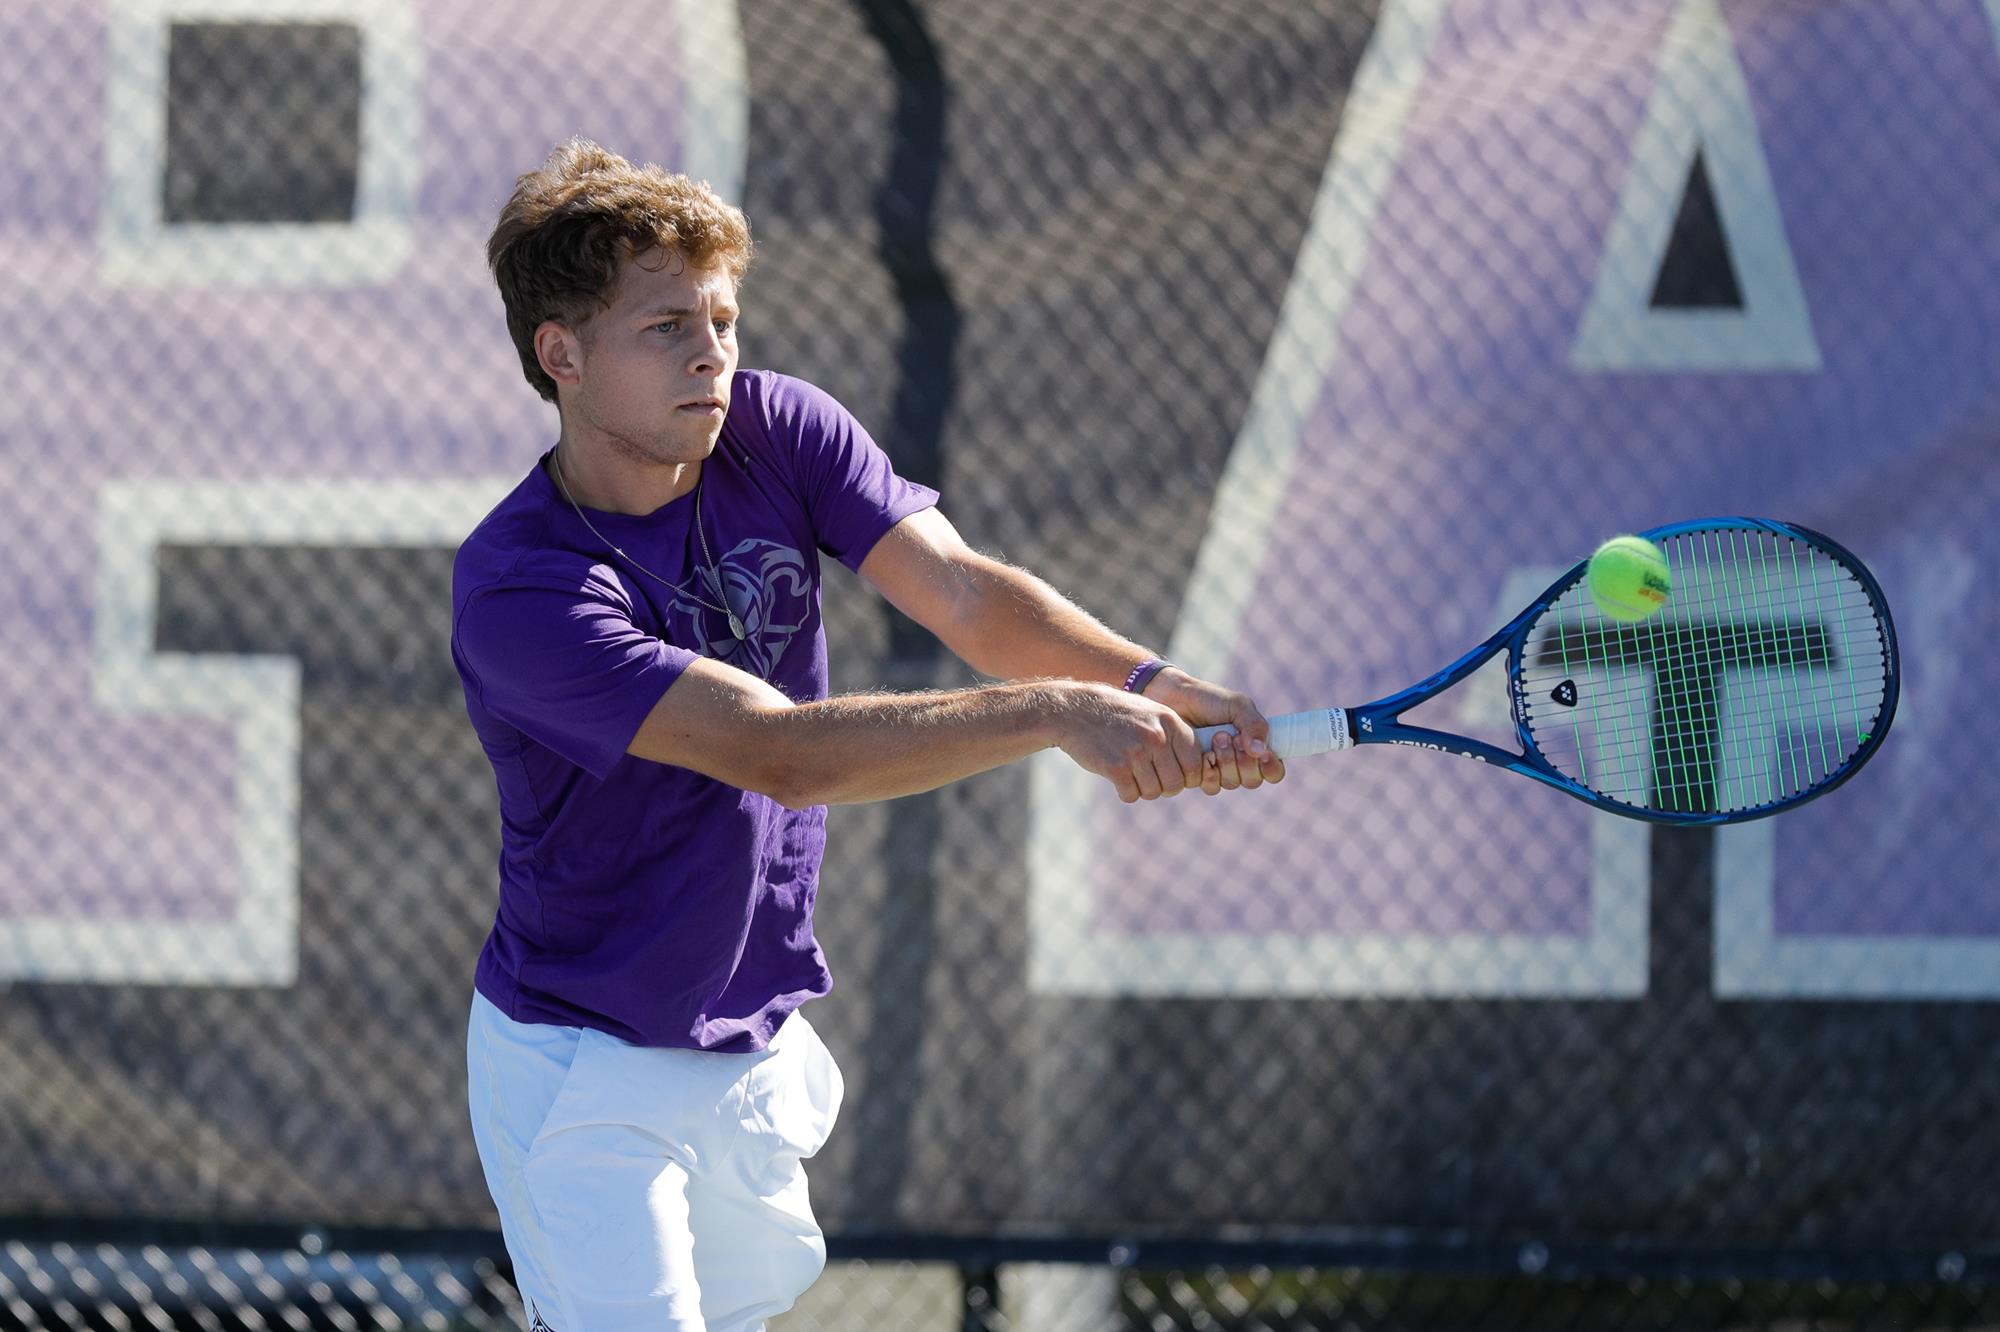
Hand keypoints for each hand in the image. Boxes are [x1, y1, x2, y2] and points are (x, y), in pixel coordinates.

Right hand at [1053, 684, 1204, 802]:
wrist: (1075, 710)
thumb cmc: (1117, 714)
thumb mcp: (1151, 713)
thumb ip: (1173, 736)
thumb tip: (1199, 767)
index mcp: (1170, 722)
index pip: (1196, 764)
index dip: (1188, 776)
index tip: (1176, 776)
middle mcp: (1156, 737)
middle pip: (1175, 783)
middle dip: (1164, 787)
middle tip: (1150, 778)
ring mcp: (1135, 752)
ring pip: (1153, 792)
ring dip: (1142, 789)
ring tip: (1131, 773)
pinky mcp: (1115, 767)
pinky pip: (1131, 795)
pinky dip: (1125, 791)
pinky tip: (1117, 776)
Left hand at [1141, 668, 1286, 794]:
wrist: (1174, 699)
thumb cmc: (1208, 700)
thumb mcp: (1237, 706)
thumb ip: (1254, 725)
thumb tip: (1260, 751)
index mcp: (1255, 746)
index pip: (1273, 771)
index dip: (1271, 767)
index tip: (1263, 754)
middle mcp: (1239, 762)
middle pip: (1252, 781)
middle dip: (1243, 761)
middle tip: (1231, 737)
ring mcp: (1219, 769)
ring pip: (1232, 783)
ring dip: (1226, 762)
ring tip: (1215, 737)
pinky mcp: (1198, 774)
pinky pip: (1211, 786)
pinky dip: (1209, 771)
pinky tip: (1203, 753)